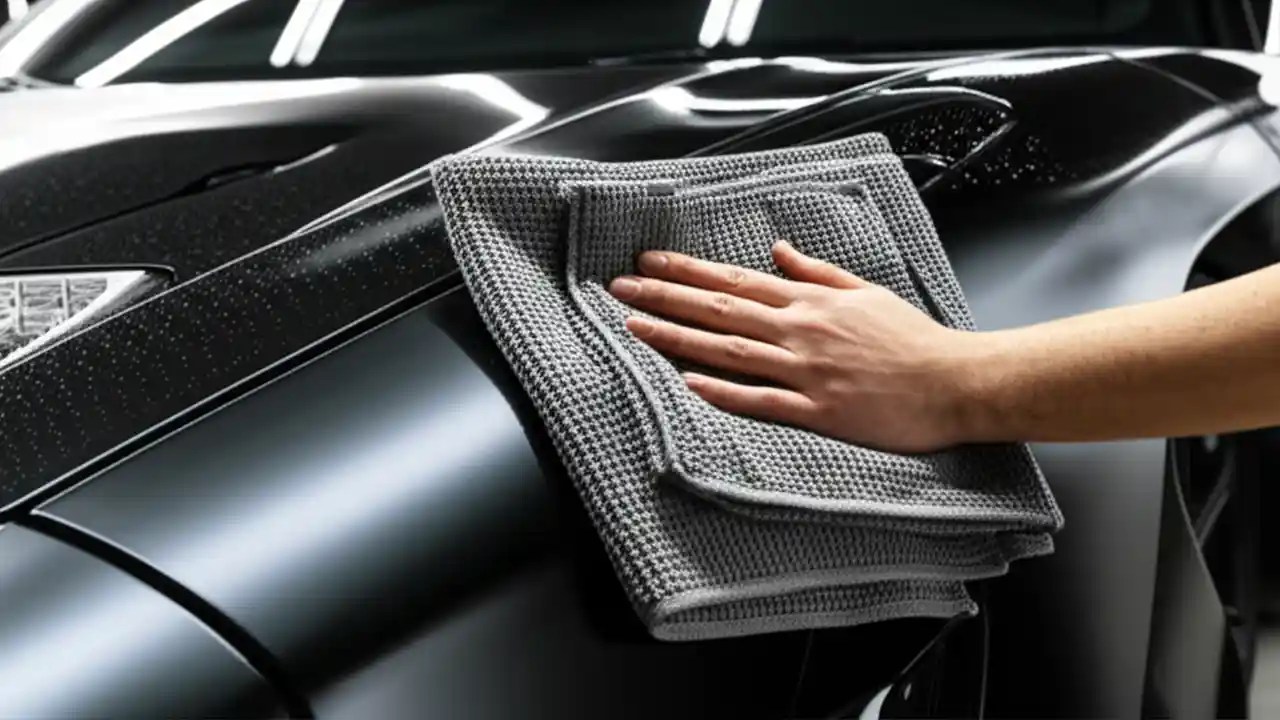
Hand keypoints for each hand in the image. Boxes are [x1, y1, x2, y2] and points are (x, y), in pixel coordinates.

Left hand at [607, 242, 988, 451]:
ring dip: (679, 338)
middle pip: (720, 311)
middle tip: (619, 290)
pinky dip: (724, 392)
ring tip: (635, 328)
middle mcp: (801, 331)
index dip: (686, 272)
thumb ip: (815, 271)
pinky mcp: (820, 412)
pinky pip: (763, 401)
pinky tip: (688, 384)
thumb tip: (776, 250)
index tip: (648, 263)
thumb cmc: (913, 339)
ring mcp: (808, 372)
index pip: (734, 282)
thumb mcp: (864, 292)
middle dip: (665, 298)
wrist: (955, 382)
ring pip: (731, 352)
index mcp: (810, 303)